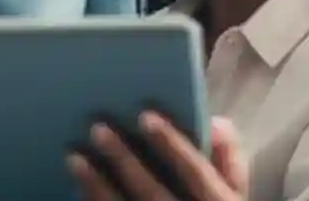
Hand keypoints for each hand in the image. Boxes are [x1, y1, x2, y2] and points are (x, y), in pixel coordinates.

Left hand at [68, 113, 247, 200]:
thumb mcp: (234, 196)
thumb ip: (229, 161)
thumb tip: (216, 121)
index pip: (197, 175)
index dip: (173, 145)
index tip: (145, 115)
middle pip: (153, 195)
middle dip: (125, 161)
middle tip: (98, 128)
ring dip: (97, 188)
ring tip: (74, 157)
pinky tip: (78, 190)